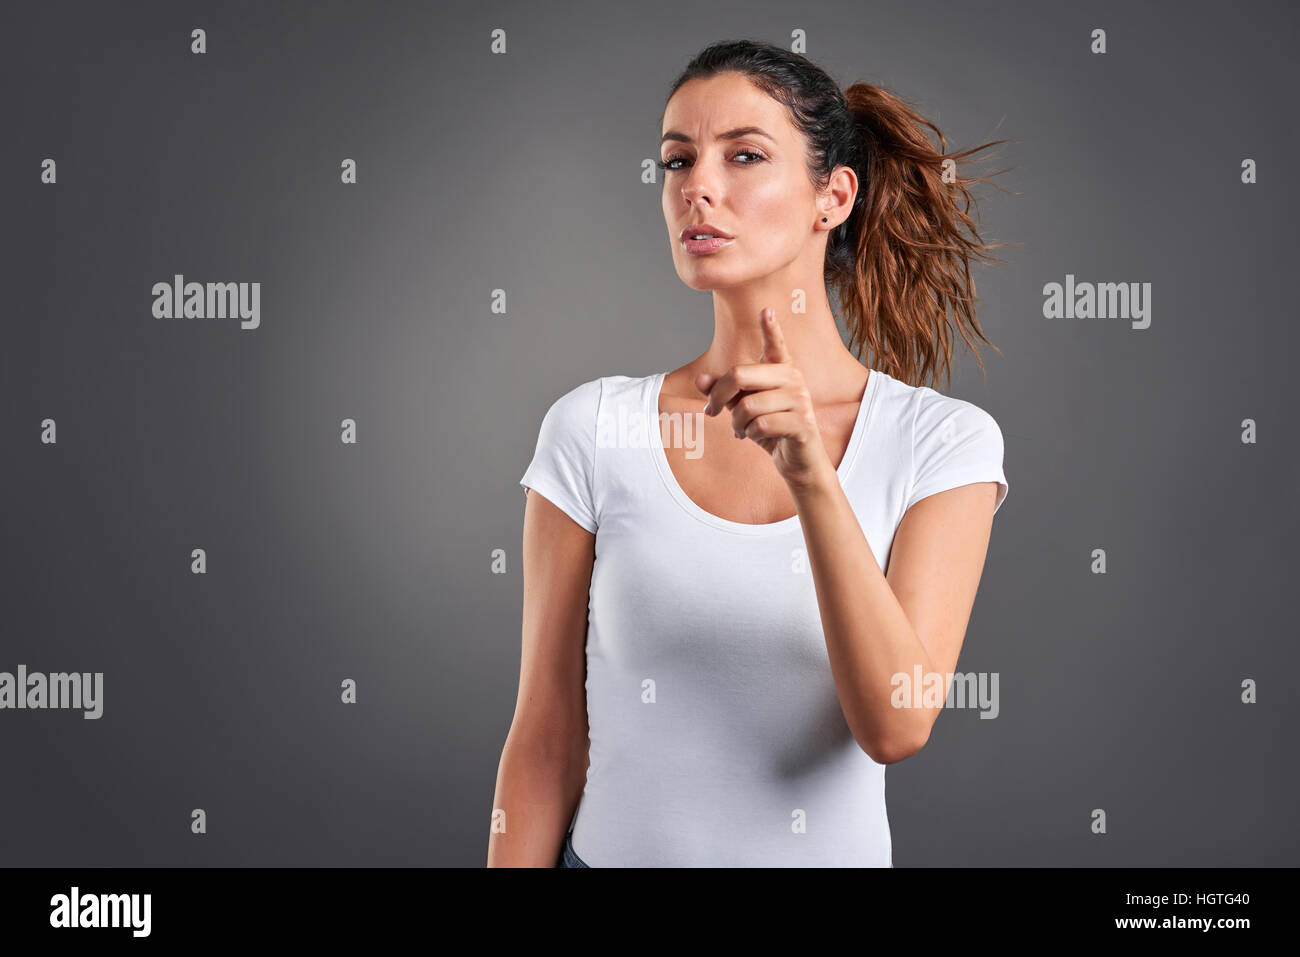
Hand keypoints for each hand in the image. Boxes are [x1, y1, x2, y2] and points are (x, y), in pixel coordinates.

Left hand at [695, 308, 833, 489]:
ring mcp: (801, 400)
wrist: (797, 462)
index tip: (766, 310)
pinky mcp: (803, 423)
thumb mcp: (741, 408)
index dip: (770, 328)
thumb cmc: (770, 429)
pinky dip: (750, 435)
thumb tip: (700, 379)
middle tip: (711, 411)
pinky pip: (761, 425)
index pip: (775, 345)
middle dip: (718, 396)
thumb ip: (723, 391)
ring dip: (736, 423)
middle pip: (740, 374)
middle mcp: (793, 379)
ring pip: (747, 406)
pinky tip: (756, 438)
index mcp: (780, 370)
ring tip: (741, 430)